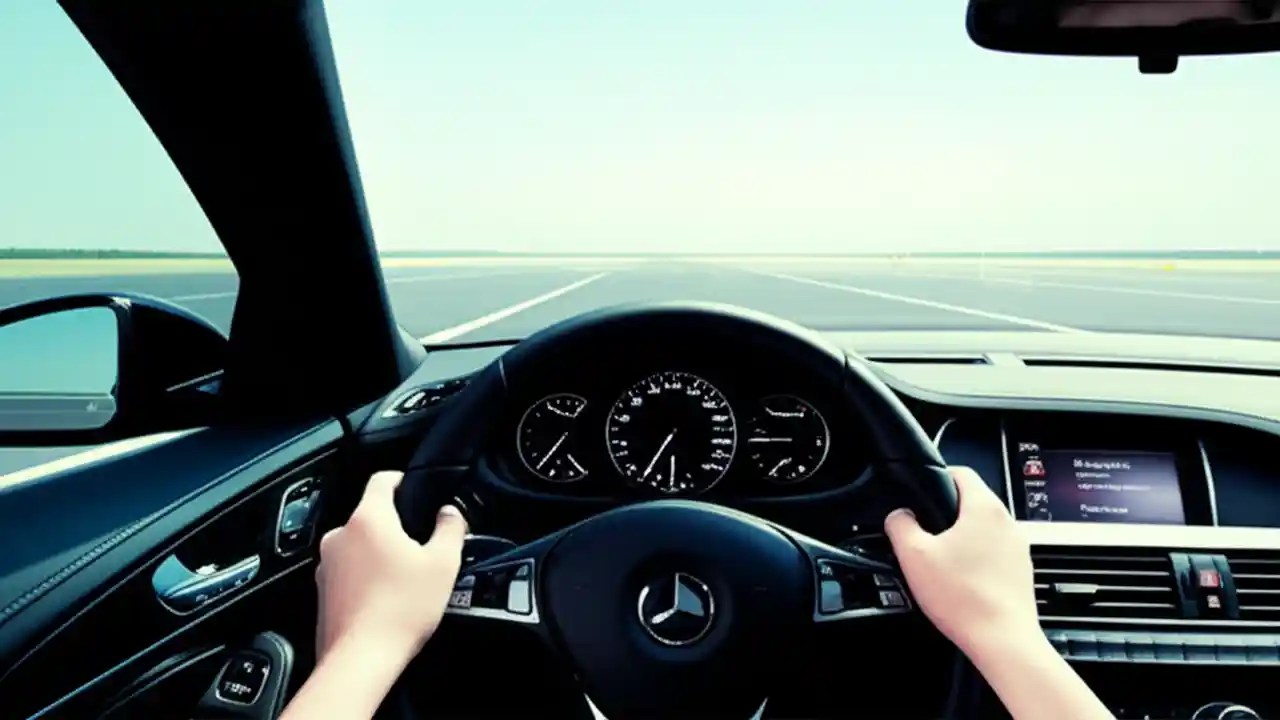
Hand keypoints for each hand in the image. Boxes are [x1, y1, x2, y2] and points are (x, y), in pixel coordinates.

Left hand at [314, 471, 467, 663]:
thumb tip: (449, 513)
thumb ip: (450, 529)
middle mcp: (340, 535)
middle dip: (394, 527)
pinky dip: (365, 577)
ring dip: (378, 554)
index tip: (413, 489)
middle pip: (371, 516)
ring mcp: (326, 564)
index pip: (382, 479)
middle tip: (419, 548)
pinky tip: (384, 598)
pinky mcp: (321, 590)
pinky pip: (347, 572)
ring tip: (403, 579)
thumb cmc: (402, 609)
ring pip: (358, 545)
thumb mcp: (442, 564)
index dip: (401, 480)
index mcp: (369, 519)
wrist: (360, 659)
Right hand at [883, 466, 1039, 655]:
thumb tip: (899, 516)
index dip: (937, 478)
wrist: (1002, 640)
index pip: (961, 472)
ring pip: (982, 530)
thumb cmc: (964, 598)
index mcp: (984, 508)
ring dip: (962, 540)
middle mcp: (1007, 522)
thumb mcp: (914, 555)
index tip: (923, 495)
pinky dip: (976, 561)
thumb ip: (900, 525)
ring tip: (941, 565)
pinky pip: (993, 554)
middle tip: (924, 537)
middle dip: (946, 515)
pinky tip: (960, 583)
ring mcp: (1018, 548)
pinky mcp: (1020, 571)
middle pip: (972, 502)